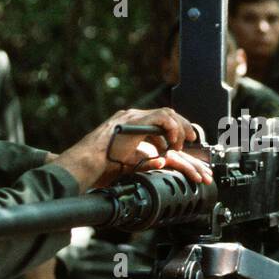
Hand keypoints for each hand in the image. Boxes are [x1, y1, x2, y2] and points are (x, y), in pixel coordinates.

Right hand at [59, 107, 213, 190]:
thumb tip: (163, 160)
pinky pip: (162, 118)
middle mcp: (133, 117)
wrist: (87, 163)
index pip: (159, 122)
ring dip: (179, 128)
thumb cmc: (101, 166)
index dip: (173, 131)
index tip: (181, 143)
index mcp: (131, 125)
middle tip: (190, 139)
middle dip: (182, 127)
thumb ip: (145, 158)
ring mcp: (133, 117)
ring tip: (182, 142)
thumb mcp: (129, 162)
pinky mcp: (135, 121)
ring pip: (167, 113)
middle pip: (166, 115)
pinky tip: (173, 142)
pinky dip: (172, 129)